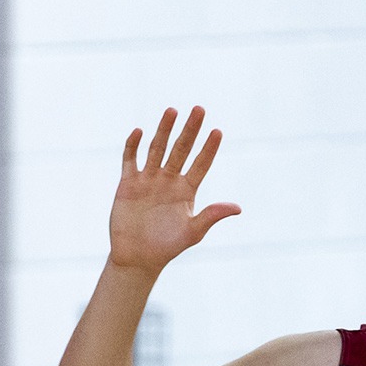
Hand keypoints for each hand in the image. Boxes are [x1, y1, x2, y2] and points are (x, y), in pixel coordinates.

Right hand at [109, 107, 240, 274]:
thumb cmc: (168, 246)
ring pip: (157, 149)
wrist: (138, 257)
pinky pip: (130, 160)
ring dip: (164, 130)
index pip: (201, 164)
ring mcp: (148, 179)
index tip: (218, 131)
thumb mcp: (193, 232)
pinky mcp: (128, 184)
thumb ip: (211, 216)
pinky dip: (133, 146)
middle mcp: (169, 180)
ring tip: (172, 110)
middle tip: (199, 108)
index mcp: (187, 190)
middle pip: (181, 149)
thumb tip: (238, 207)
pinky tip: (139, 131)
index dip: (209, 148)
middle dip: (190, 130)